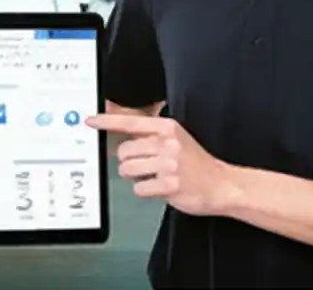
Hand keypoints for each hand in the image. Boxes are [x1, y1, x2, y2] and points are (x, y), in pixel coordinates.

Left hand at [85, 113, 235, 216]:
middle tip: (144, 166)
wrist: (221, 185)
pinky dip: (145, 191)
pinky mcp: (169, 185)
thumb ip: (149, 136)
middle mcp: (167, 143)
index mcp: (167, 128)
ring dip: (135, 177)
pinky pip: (139, 189)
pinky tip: (159, 188)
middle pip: (124, 151)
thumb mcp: (175, 139)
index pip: (130, 122)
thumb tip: (119, 136)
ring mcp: (168, 164)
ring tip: (152, 177)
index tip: (90, 121)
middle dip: (128, 162)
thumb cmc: (195, 163)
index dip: (107, 121)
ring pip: (128, 170)